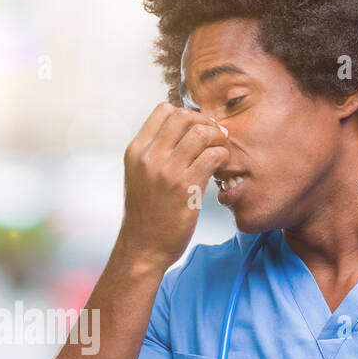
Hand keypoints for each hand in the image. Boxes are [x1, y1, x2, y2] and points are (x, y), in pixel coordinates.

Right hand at [118, 102, 228, 268]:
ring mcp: (166, 172)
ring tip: (220, 151)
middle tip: (214, 138)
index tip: (197, 129)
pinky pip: (212, 156)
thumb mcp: (137, 176)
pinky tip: (220, 167)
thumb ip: (153, 153)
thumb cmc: (145, 214)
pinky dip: (222, 157)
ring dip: (217, 138)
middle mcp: (148, 157)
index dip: (186, 114)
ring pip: (201, 133)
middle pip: (184, 116)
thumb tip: (184, 131)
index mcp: (135, 151)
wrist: (142, 248)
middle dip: (205, 122)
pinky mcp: (185, 188)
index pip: (164, 110)